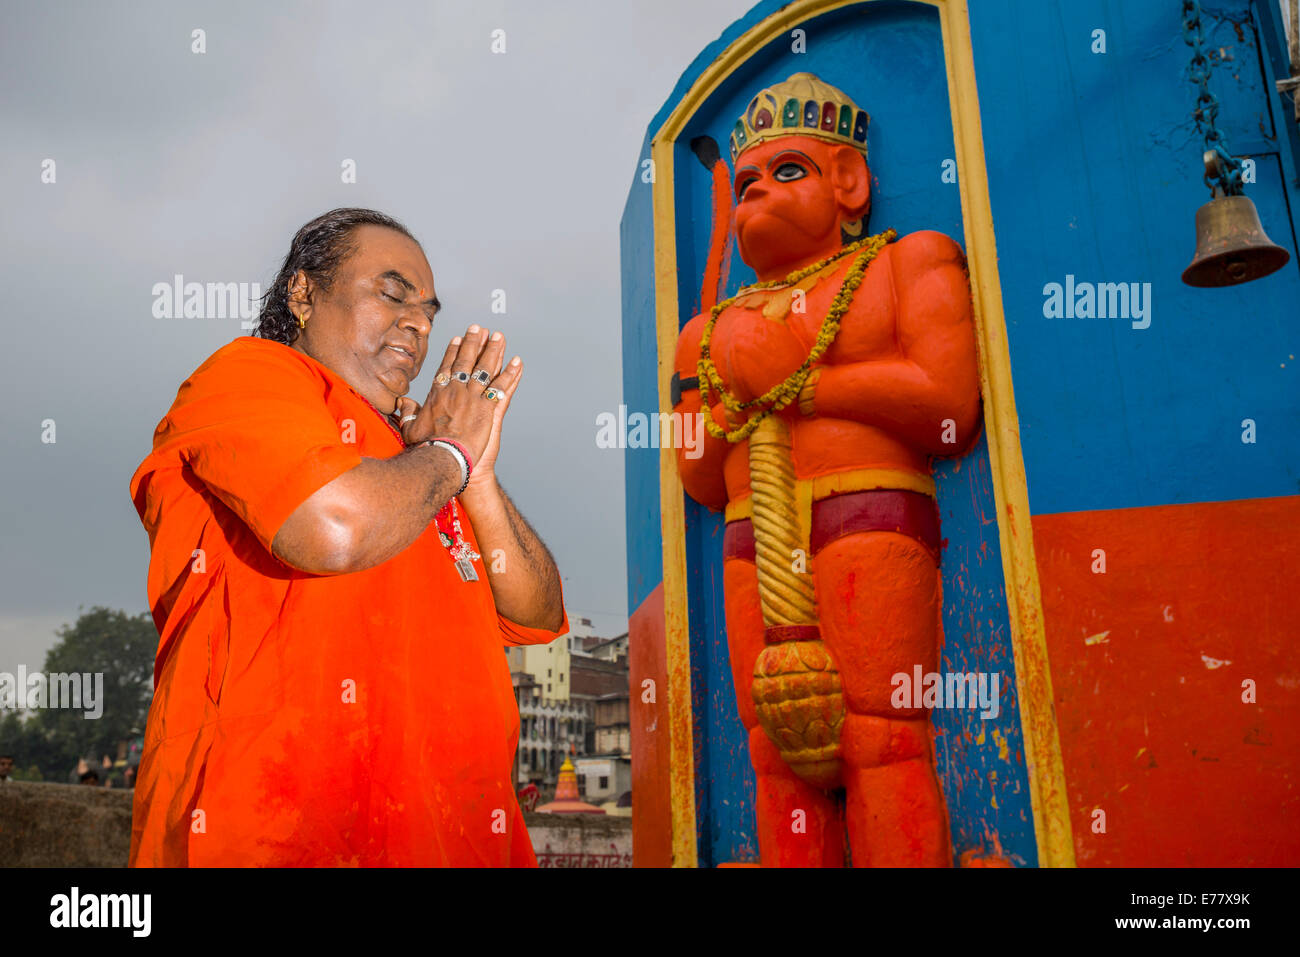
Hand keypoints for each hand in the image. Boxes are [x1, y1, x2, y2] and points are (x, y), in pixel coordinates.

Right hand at [394, 325, 521, 479]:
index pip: (447, 366)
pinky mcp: (486, 407)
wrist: (442, 457)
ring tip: (499, 337)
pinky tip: (517, 362)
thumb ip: (408, 411)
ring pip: (485, 368)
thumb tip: (402, 401)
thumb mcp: (411, 427)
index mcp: (438, 393)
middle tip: (479, 328)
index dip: (454, 351)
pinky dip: (511, 374)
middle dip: (473, 342)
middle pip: (466, 361)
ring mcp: (472, 397)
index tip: (459, 338)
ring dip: (493, 350)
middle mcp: (455, 390)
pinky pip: (501, 386)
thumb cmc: (425, 446)